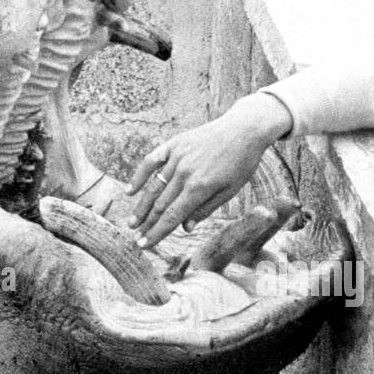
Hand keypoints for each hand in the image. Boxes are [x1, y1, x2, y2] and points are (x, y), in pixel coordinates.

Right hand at [127, 93, 291, 247]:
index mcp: (199, 187)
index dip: (156, 233)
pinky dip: (139, 176)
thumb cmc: (241, 163)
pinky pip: (151, 161)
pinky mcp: (173, 144)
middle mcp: (184, 172)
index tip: (144, 245)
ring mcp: (177, 157)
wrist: (244, 129)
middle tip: (135, 239)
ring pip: (153, 187)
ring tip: (131, 223)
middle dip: (147, 224)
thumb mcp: (229, 191)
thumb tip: (186, 228)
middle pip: (160, 205)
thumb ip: (205, 209)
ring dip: (140, 207)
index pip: (172, 216)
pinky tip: (130, 191)